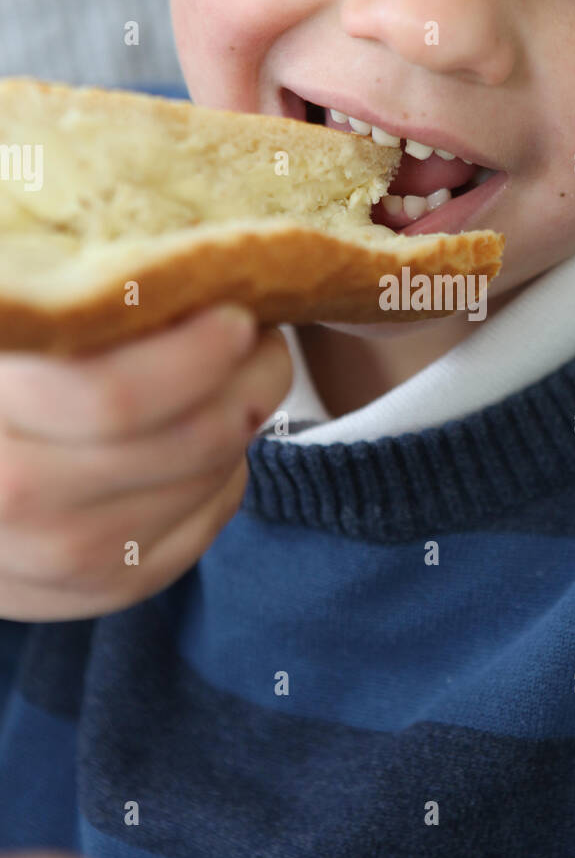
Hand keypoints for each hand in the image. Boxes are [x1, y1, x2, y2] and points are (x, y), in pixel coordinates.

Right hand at [0, 305, 292, 619]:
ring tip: (240, 374)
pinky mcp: (104, 588)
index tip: (235, 314)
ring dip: (244, 421)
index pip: (116, 398)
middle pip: (188, 441)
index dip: (197, 354)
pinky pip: (206, 524)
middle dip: (252, 379)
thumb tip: (174, 269)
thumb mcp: (11, 337)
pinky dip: (226, 473)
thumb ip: (69, 309)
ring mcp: (62, 556)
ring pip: (209, 482)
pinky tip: (209, 436)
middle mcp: (18, 496)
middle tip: (265, 335)